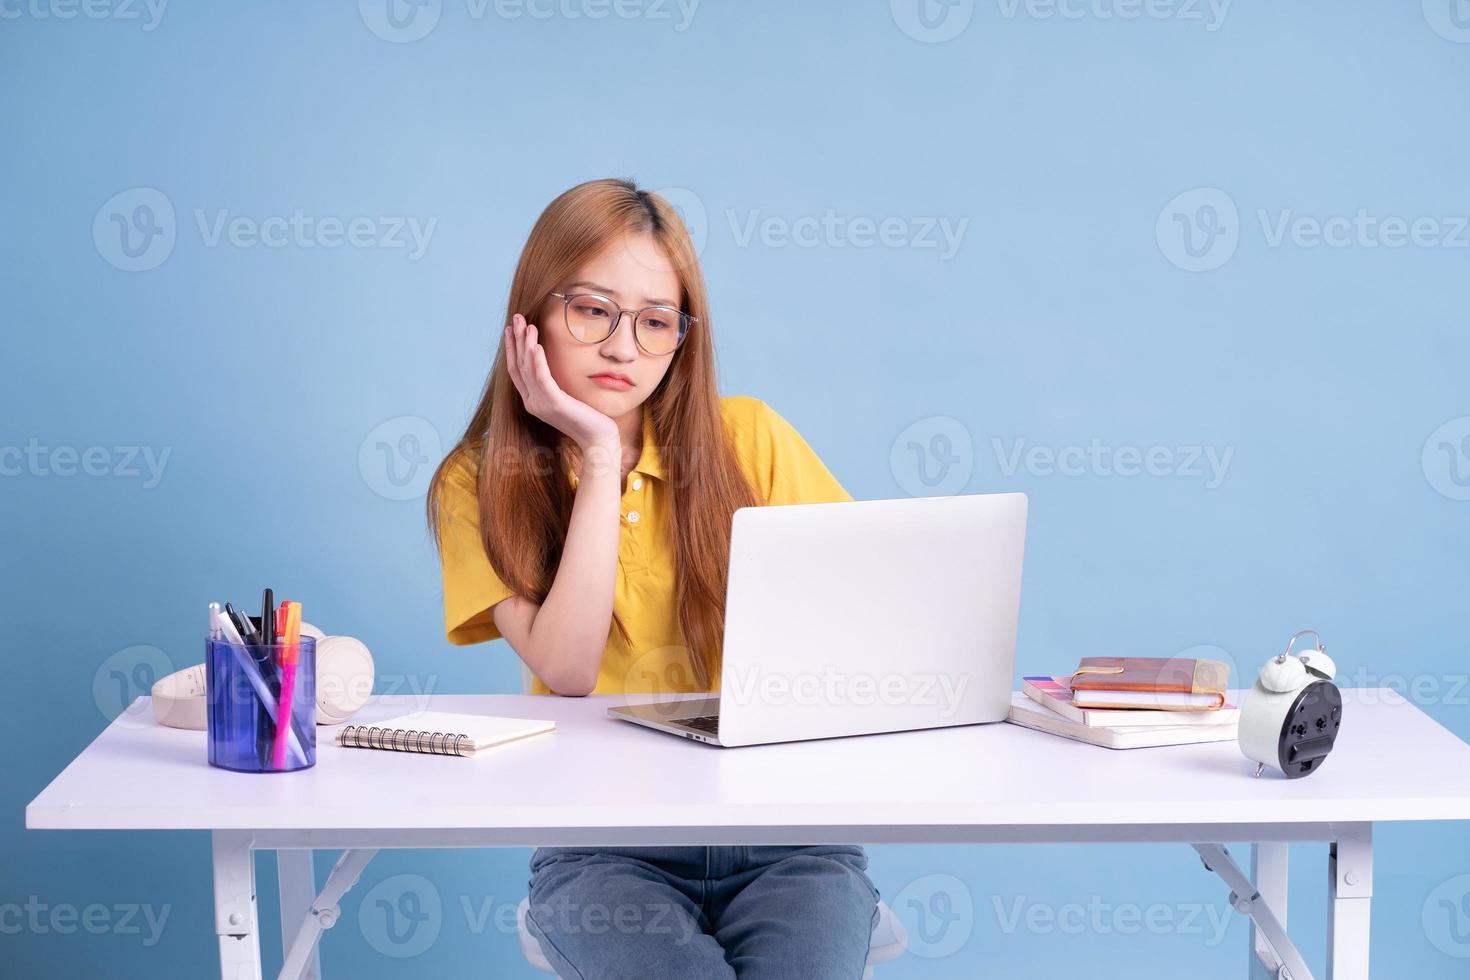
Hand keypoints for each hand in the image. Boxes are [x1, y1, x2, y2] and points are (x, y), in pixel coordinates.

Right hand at [504, 313, 618, 453]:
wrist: (598, 440)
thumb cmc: (587, 417)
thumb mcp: (566, 397)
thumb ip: (555, 384)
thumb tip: (551, 362)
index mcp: (533, 401)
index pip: (516, 370)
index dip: (512, 349)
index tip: (511, 329)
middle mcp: (533, 403)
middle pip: (519, 366)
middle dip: (516, 340)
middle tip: (515, 318)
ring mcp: (542, 404)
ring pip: (528, 369)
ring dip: (526, 344)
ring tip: (527, 324)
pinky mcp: (555, 404)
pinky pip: (542, 379)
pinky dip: (537, 362)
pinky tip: (535, 346)